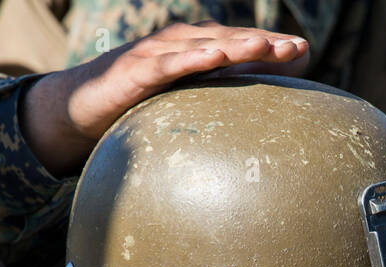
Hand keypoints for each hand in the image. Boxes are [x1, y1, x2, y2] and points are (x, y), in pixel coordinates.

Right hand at [21, 20, 309, 176]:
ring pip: (202, 47)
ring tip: (265, 46)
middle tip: (296, 48)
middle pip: (227, 40)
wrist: (81, 107)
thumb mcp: (187, 96)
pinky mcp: (134, 72)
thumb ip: (222, 90)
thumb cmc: (139, 101)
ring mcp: (156, 55)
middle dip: (262, 43)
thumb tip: (266, 100)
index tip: (304, 51)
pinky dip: (191, 60)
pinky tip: (214, 57)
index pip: (240, 44)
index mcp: (194, 49)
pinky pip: (166, 65)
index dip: (270, 46)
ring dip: (235, 45)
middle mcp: (178, 45)